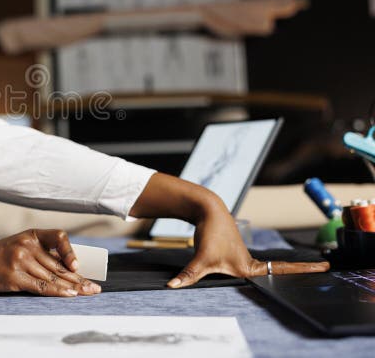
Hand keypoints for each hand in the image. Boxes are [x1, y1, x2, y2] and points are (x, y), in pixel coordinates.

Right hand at [0, 229, 101, 296]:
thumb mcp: (18, 246)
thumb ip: (40, 253)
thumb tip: (69, 269)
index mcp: (30, 235)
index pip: (58, 236)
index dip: (71, 250)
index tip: (78, 265)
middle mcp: (26, 245)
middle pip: (59, 264)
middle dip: (79, 278)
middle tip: (94, 287)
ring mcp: (19, 261)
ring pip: (52, 277)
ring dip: (72, 288)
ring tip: (87, 293)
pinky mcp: (14, 277)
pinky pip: (41, 286)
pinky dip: (57, 292)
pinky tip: (69, 295)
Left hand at [167, 197, 329, 287]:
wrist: (206, 209)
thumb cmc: (209, 233)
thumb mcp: (199, 259)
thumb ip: (188, 275)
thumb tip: (172, 287)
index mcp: (248, 266)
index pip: (282, 270)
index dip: (303, 270)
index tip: (325, 268)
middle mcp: (250, 262)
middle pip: (278, 271)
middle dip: (300, 271)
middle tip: (325, 269)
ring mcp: (244, 256)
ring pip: (263, 268)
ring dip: (284, 270)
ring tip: (313, 269)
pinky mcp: (235, 252)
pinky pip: (248, 263)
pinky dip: (262, 266)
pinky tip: (273, 271)